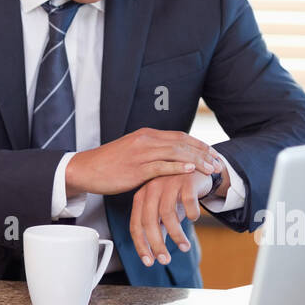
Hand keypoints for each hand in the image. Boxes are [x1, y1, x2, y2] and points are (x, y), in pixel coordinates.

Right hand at [66, 129, 223, 197]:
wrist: (86, 169)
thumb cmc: (109, 163)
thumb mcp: (132, 151)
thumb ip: (151, 151)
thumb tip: (169, 157)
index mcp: (146, 135)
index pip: (179, 136)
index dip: (198, 144)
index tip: (212, 153)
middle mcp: (146, 140)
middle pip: (182, 143)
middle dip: (203, 152)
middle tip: (218, 162)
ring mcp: (141, 154)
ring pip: (175, 153)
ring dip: (196, 160)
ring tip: (211, 168)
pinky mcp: (135, 168)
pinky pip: (160, 166)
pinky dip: (177, 167)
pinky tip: (190, 170)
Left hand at [129, 170, 212, 265]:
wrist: (198, 167)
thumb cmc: (178, 191)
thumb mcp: (165, 209)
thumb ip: (158, 227)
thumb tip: (153, 252)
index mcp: (142, 196)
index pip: (136, 224)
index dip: (141, 245)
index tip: (148, 262)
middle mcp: (152, 188)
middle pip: (149, 221)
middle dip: (156, 244)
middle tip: (164, 260)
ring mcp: (168, 182)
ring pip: (168, 214)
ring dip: (177, 235)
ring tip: (184, 247)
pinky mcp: (186, 180)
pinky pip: (188, 202)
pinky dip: (192, 214)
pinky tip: (195, 218)